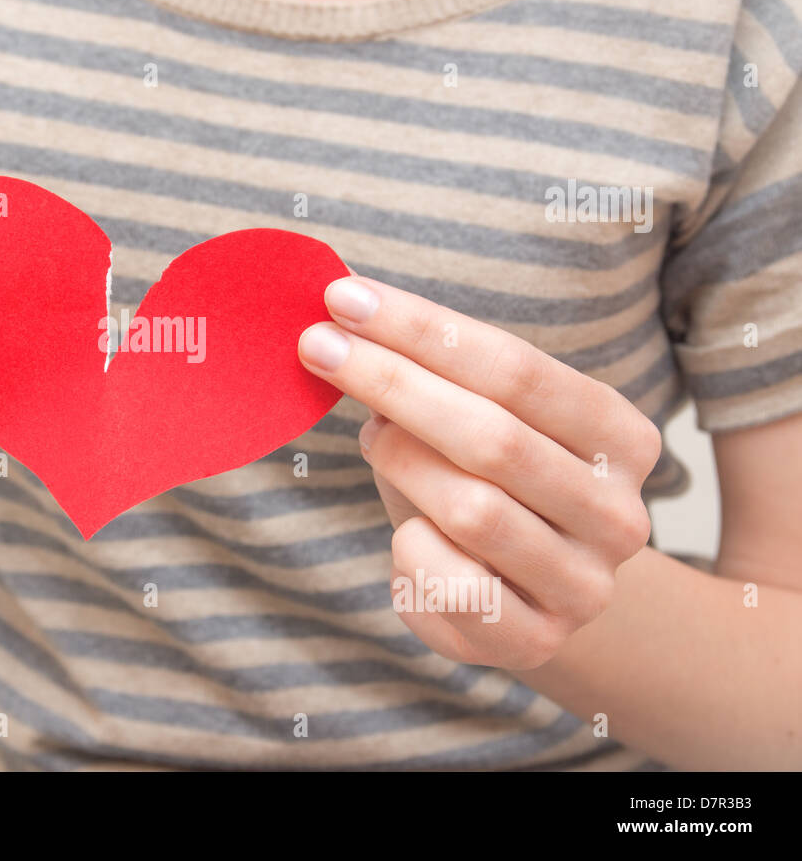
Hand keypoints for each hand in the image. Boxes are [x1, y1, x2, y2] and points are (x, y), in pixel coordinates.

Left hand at [298, 276, 661, 668]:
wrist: (526, 593)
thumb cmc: (488, 483)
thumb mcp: (472, 419)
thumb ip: (432, 378)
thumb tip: (348, 324)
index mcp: (621, 436)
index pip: (516, 367)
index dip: (422, 329)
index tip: (343, 298)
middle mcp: (618, 512)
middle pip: (493, 433)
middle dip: (392, 381)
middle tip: (317, 347)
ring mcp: (585, 584)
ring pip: (472, 508)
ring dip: (400, 461)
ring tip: (371, 438)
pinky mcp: (537, 640)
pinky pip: (450, 585)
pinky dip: (408, 549)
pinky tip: (406, 534)